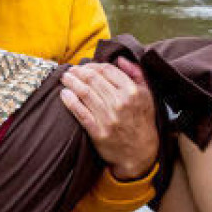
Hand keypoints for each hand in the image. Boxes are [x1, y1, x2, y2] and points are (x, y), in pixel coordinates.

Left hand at [59, 57, 158, 181]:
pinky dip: (70, 101)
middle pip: (93, 79)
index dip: (93, 65)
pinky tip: (64, 94)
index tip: (86, 66)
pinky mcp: (98, 132)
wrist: (140, 152)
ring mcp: (108, 118)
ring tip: (65, 78)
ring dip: (71, 82)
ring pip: (84, 93)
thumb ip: (136, 74)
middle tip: (71, 70)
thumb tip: (120, 59)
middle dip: (79, 72)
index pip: (107, 70)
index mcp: (132, 91)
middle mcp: (120, 103)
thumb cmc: (142, 121)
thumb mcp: (147, 95)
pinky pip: (80, 112)